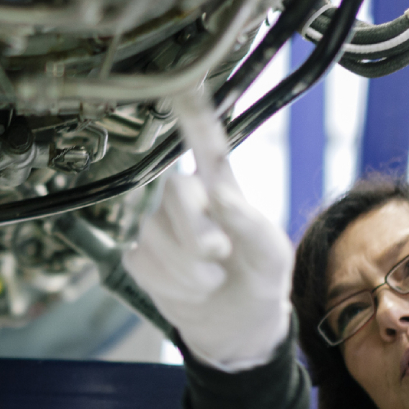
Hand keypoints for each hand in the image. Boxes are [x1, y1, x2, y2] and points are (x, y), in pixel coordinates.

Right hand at [121, 92, 293, 370]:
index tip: (183, 85)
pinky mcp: (138, 254)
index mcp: (220, 186)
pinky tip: (189, 288)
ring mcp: (155, 225)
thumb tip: (219, 195)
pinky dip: (172, 285)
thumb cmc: (259, 277)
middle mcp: (183, 198)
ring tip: (211, 280)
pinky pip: (142, 262)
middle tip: (219, 256)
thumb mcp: (271, 251)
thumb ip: (249, 222)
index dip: (192, 115)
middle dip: (196, 234)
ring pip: (155, 235)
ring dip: (189, 270)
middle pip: (174, 192)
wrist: (237, 323)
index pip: (204, 143)